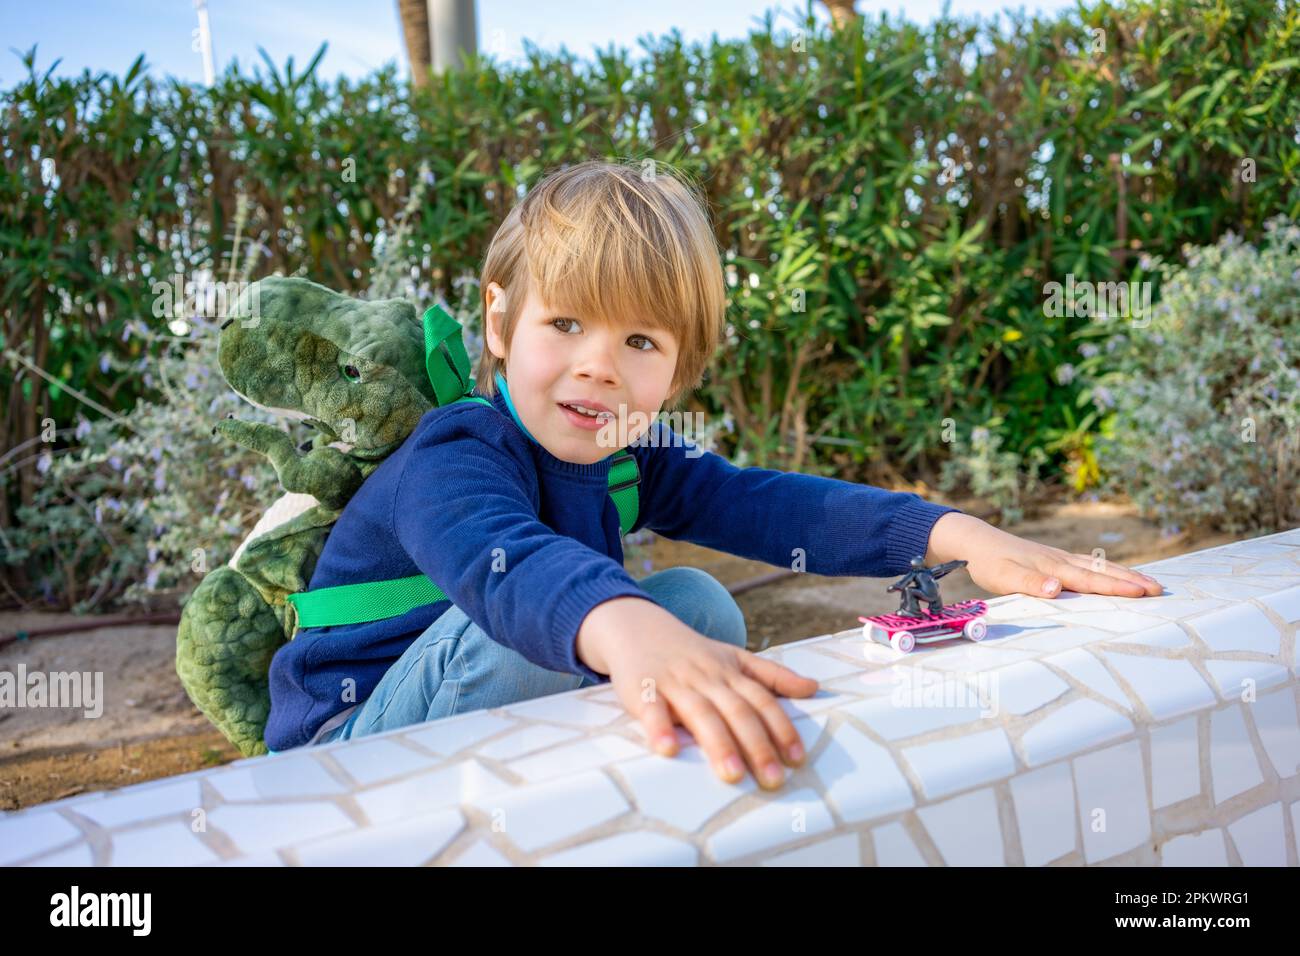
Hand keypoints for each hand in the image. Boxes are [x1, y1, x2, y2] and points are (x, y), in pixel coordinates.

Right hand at [577, 597, 818, 788]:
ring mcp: (675, 683)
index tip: (797, 758)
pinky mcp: (642, 688)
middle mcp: (706, 678)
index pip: (761, 701)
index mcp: (730, 673)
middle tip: (773, 780)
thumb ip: (772, 675)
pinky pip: (651, 708)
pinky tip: (667, 749)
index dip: (781, 728)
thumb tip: (814, 688)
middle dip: (757, 746)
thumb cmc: (692, 652)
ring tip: (733, 776)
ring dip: (718, 744)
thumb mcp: (734, 657)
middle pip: (736, 711)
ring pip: (700, 713)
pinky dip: (658, 727)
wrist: (638, 626)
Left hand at [924, 512, 1161, 598]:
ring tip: (1150, 583)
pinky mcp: (1054, 559)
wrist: (976, 540)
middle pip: (1103, 571)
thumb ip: (1030, 583)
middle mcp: (1061, 560)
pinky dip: (1108, 570)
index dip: (1118, 588)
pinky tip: (1115, 575)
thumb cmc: (988, 561)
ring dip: (1125, 575)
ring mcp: (1060, 558)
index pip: (1092, 580)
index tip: (1144, 593)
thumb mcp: (1003, 576)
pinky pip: (1089, 565)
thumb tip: (1058, 589)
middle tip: (1161, 590)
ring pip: (1099, 566)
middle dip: (1132, 581)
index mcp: (1053, 567)